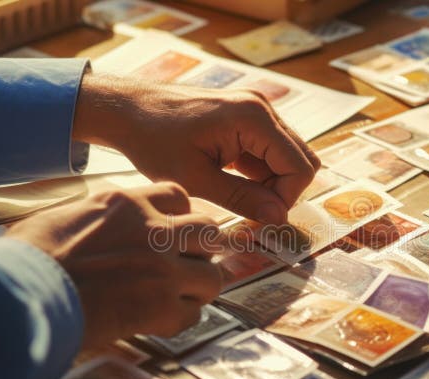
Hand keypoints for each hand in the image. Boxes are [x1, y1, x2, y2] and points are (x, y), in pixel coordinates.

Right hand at [5, 182, 222, 349]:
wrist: (23, 296)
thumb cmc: (28, 258)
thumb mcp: (64, 217)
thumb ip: (98, 218)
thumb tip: (97, 225)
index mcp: (126, 203)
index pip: (177, 195)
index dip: (180, 215)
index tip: (171, 230)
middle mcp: (153, 231)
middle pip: (208, 230)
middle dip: (201, 249)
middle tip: (183, 264)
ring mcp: (163, 269)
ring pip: (212, 275)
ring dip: (198, 288)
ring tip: (176, 297)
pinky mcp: (162, 308)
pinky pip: (193, 315)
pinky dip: (180, 320)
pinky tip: (158, 322)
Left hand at [71, 74, 319, 224]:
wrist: (128, 110)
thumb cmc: (153, 140)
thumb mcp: (194, 179)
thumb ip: (240, 199)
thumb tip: (278, 218)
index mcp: (253, 118)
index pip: (298, 166)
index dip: (286, 199)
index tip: (260, 220)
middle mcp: (261, 108)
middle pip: (300, 159)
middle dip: (282, 192)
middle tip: (251, 212)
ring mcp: (255, 110)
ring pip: (287, 157)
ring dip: (271, 183)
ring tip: (236, 197)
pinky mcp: (246, 117)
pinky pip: (270, 150)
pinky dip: (259, 173)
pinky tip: (230, 181)